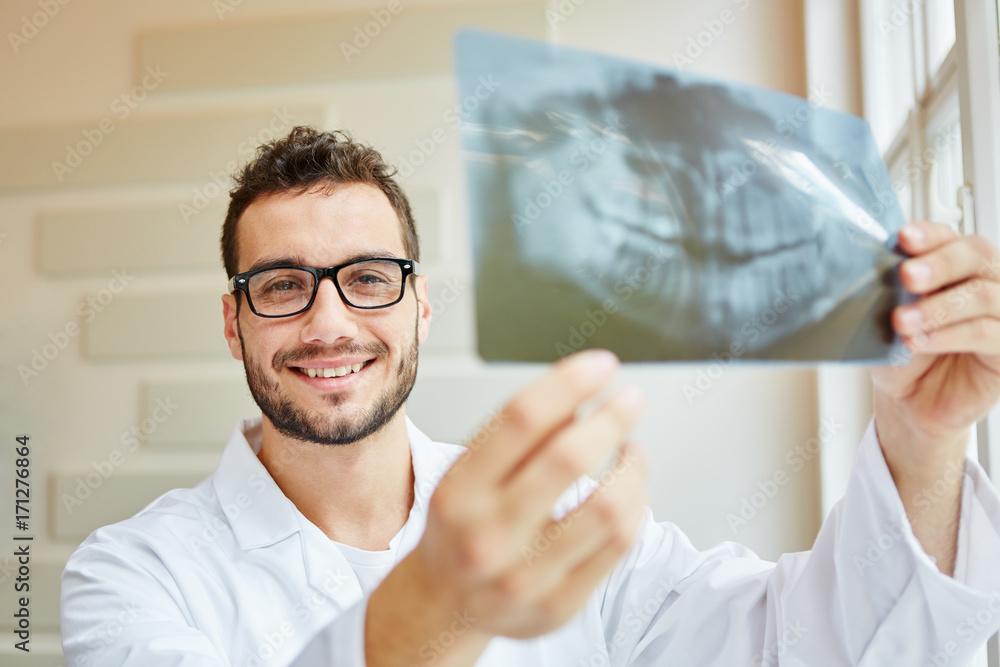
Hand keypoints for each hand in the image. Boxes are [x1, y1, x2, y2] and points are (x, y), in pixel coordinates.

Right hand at [366, 349, 647, 664]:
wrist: (442, 603)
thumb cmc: (460, 528)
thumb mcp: (467, 473)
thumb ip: (518, 435)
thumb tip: (580, 396)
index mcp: (459, 491)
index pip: (521, 419)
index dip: (570, 382)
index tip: (601, 365)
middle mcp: (488, 535)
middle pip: (567, 458)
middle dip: (611, 418)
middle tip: (630, 400)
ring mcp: (525, 576)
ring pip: (607, 507)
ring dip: (631, 466)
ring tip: (631, 448)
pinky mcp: (559, 604)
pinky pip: (618, 546)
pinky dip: (634, 506)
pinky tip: (629, 490)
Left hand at [871, 221, 999, 449]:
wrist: (909, 401)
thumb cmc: (901, 354)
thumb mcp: (884, 319)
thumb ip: (885, 294)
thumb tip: (866, 273)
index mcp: (954, 266)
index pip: (949, 236)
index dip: (929, 234)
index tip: (903, 238)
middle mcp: (986, 282)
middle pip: (977, 255)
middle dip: (938, 263)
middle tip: (906, 275)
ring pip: (984, 295)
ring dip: (938, 307)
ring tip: (903, 321)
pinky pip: (987, 333)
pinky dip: (950, 335)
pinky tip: (920, 341)